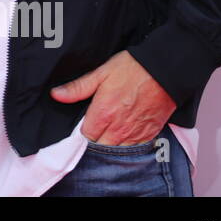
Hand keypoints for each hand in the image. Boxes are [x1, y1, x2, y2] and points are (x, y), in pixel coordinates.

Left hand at [50, 50, 176, 145]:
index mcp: (102, 115)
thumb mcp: (100, 74)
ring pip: (117, 151)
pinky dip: (129, 144)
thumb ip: (77, 88)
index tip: (87, 121)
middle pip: (100, 146)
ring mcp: (135, 135)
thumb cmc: (132, 69)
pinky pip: (134, 149)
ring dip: (112, 143)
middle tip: (99, 124)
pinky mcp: (149, 135)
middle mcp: (118, 129)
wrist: (164, 72)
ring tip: (112, 129)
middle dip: (97, 138)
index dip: (84, 129)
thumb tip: (56, 95)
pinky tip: (127, 132)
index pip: (85, 136)